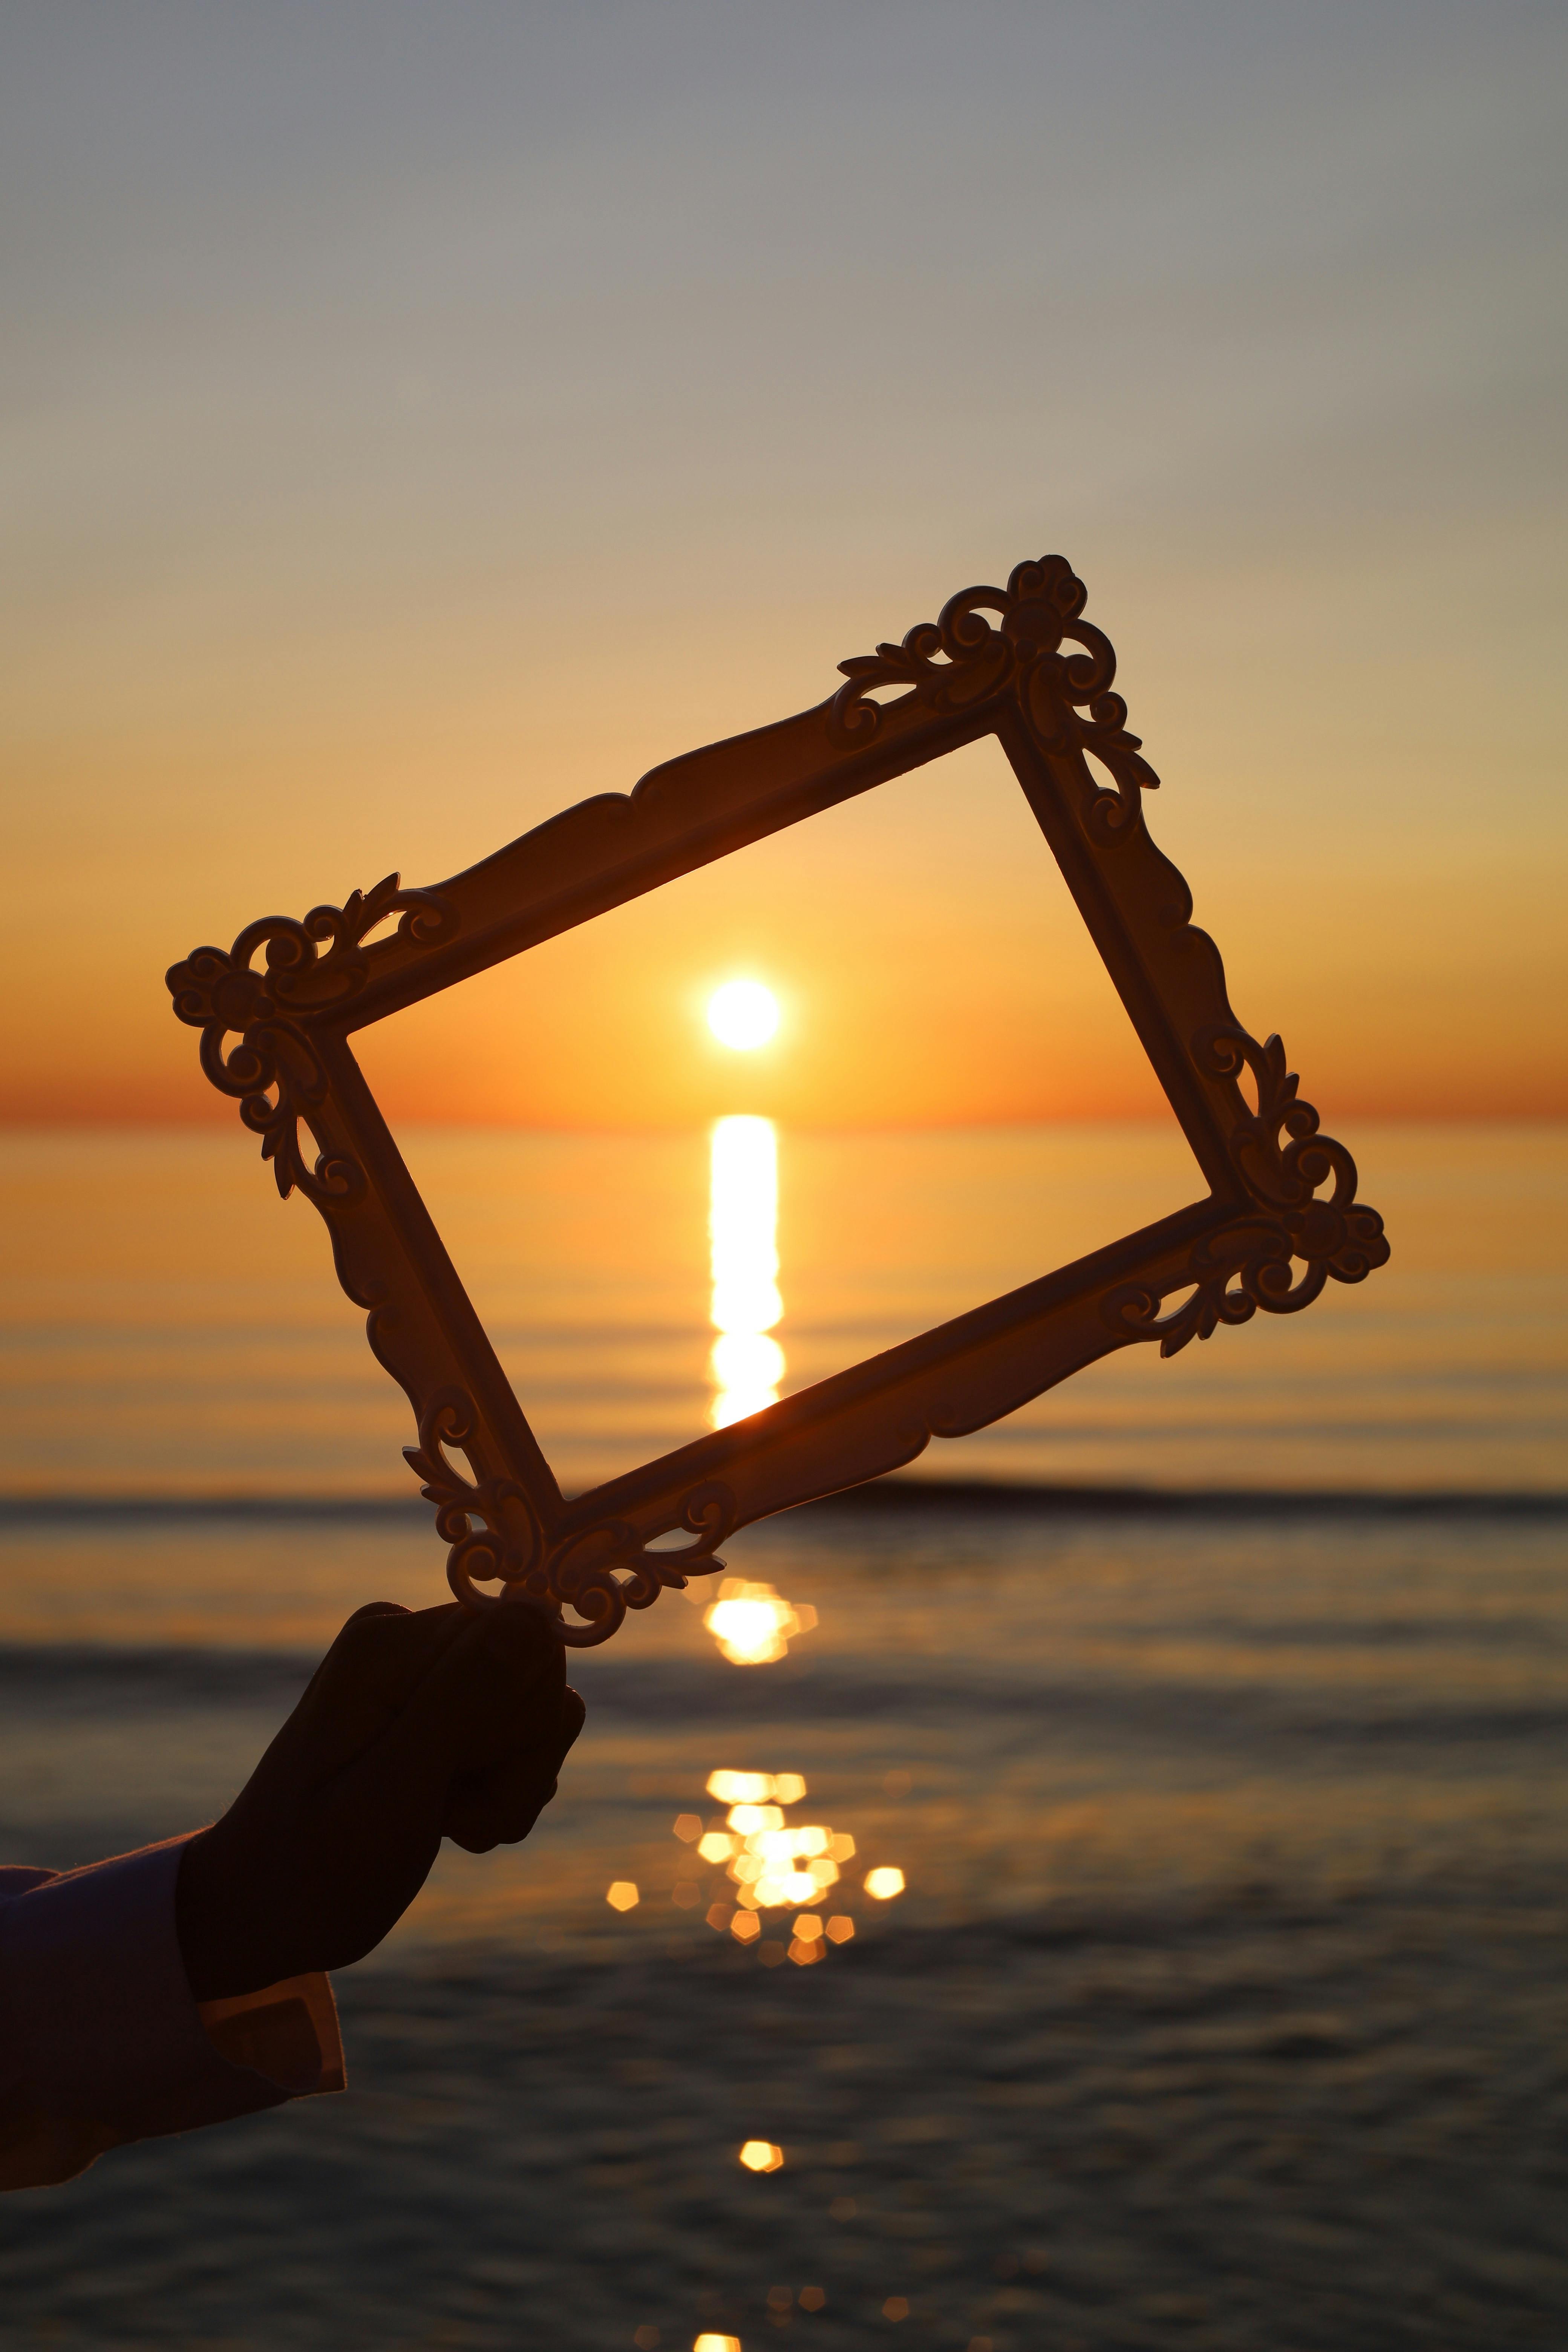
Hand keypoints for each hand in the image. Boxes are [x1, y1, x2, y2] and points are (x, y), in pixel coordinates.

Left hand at [176, 1599, 584, 2001]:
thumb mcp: (391, 1792)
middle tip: (451, 1814)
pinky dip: (500, 1793)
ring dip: (510, 1785)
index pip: (528, 1642)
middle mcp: (412, 1640)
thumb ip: (461, 1700)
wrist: (265, 1912)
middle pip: (540, 1677)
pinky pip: (522, 1736)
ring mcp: (428, 1675)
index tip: (461, 1778)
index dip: (520, 1721)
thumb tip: (531, 1616)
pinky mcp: (443, 1711)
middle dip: (516, 1762)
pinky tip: (449, 1819)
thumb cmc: (316, 1867)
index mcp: (391, 1641)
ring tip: (445, 1821)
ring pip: (540, 1713)